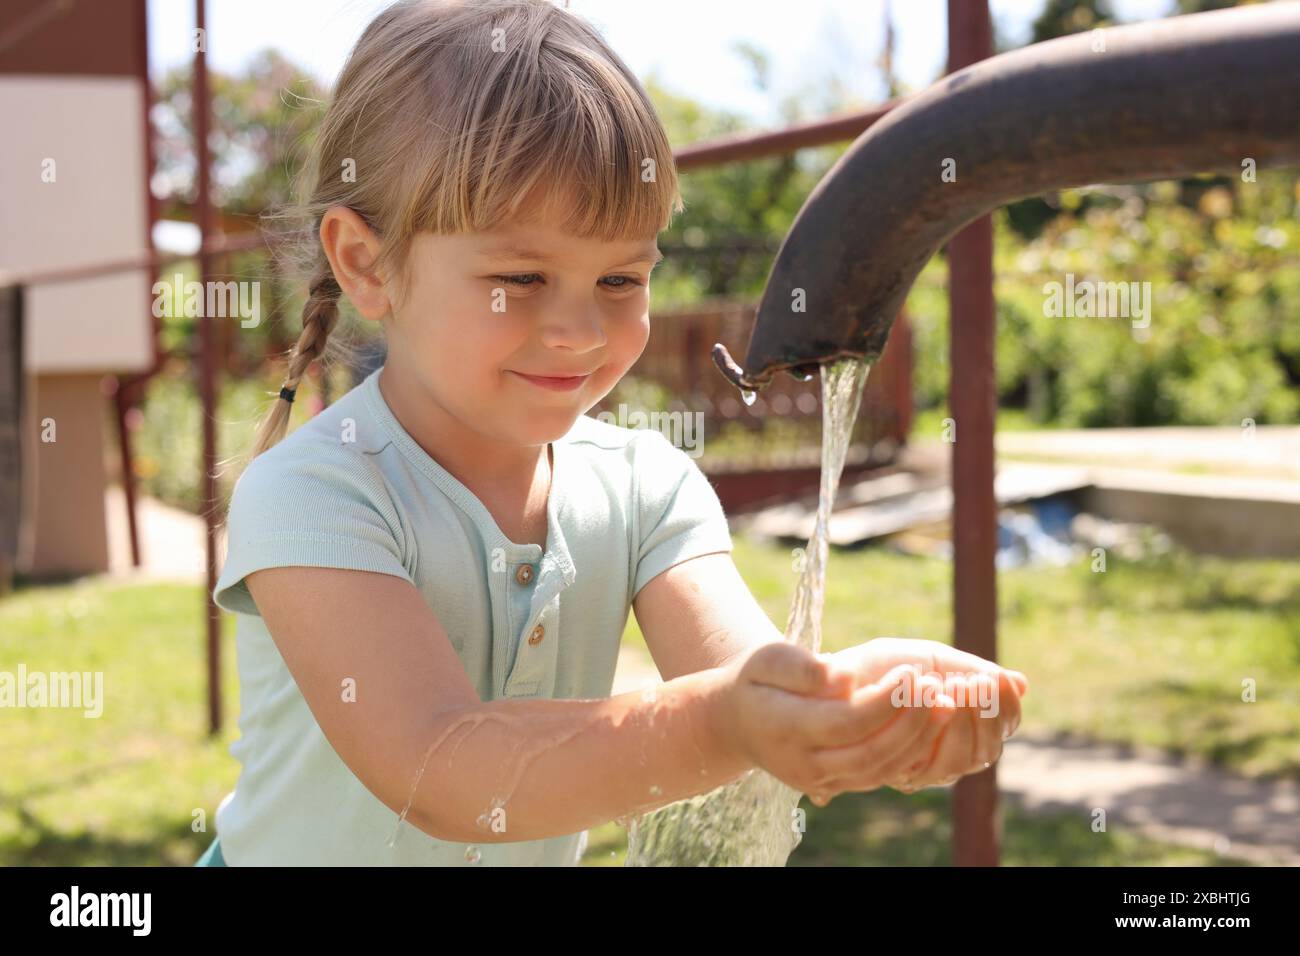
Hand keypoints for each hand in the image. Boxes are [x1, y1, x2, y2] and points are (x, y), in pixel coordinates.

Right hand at [711, 642, 960, 801]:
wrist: (735, 721)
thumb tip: (846, 677)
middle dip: (910, 722)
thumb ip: (803, 667)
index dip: (884, 700)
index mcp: (785, 728)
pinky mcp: (835, 785)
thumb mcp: (767, 659)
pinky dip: (909, 753)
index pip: (846, 721)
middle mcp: (803, 764)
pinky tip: (929, 725)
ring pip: (879, 770)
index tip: (911, 672)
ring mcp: (819, 780)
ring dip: (918, 740)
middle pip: (869, 752)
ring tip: (945, 705)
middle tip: (937, 689)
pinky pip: (878, 776)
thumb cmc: (756, 680)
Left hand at [823, 638, 1027, 793]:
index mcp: (960, 727)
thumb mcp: (929, 660)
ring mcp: (918, 766)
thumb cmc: (880, 667)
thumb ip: (972, 671)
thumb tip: (1022, 682)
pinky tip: (929, 698)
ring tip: (954, 687)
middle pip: (983, 752)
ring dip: (960, 724)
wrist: (828, 676)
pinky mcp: (891, 770)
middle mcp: (942, 754)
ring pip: (957, 763)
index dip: (1004, 710)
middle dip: (984, 716)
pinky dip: (930, 731)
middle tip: (976, 684)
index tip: (999, 680)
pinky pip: (922, 764)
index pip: (998, 730)